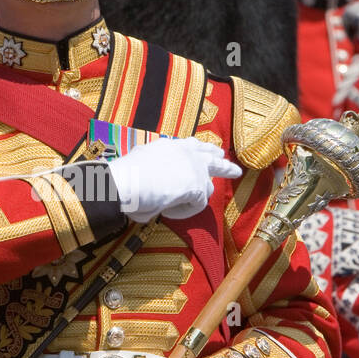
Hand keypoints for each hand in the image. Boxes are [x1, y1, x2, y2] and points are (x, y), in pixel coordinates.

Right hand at [106, 137, 241, 222]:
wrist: (126, 181)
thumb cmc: (125, 177)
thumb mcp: (140, 166)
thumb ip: (153, 173)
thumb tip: (154, 187)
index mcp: (168, 146)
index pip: (188, 146)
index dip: (197, 149)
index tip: (202, 150)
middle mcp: (185, 152)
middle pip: (211, 156)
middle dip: (222, 163)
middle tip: (233, 169)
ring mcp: (194, 168)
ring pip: (210, 183)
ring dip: (206, 192)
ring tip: (215, 191)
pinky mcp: (198, 186)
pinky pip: (197, 205)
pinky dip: (184, 212)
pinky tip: (168, 211)